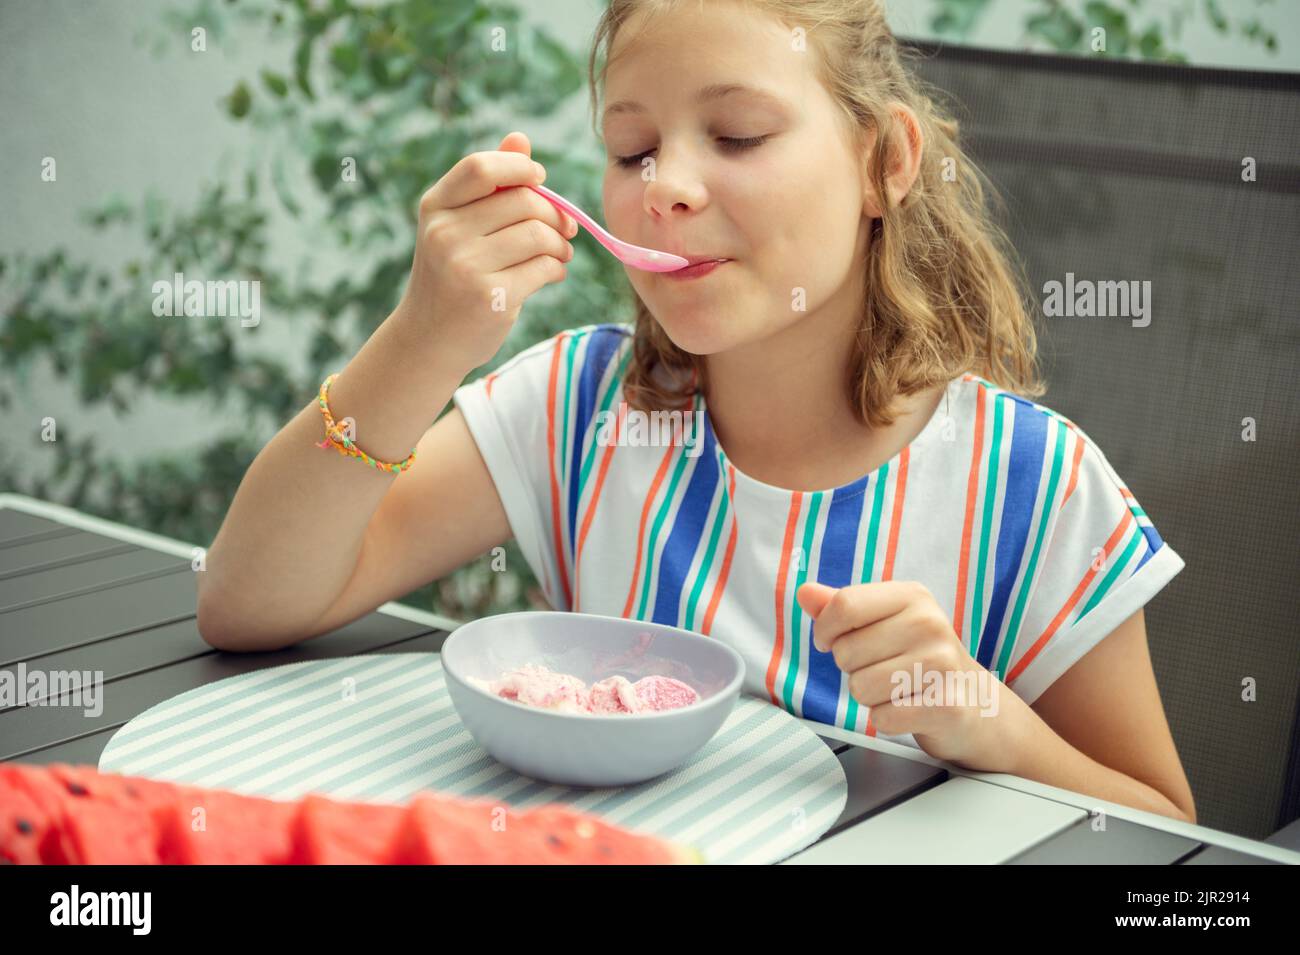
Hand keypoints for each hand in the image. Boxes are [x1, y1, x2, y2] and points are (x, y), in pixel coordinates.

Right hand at [395, 130, 579, 369]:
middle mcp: (444, 234)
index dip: (520, 167)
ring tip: (559, 253)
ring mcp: (465, 267)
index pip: (482, 167)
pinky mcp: (490, 298)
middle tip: (564, 229)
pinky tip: (551, 273)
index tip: (539, 179)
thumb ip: (489, 184)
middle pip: (523, 201)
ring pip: (538, 235)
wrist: (429, 339)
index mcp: (435, 207)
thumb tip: (521, 138)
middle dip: (553, 213)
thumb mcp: (458, 225)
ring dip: (560, 244)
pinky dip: (557, 268)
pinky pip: (544, 268)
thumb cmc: (451, 274)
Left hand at [795, 580, 1034, 773]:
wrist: (977, 703)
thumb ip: (841, 608)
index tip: (831, 641)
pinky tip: (910, 709)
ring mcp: (942, 664)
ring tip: (898, 689)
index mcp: (912, 596)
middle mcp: (930, 623)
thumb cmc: (919, 658)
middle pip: (845, 651)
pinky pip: (882, 717)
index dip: (825, 630)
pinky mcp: (947, 705)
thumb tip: (804, 592)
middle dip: (851, 668)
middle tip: (883, 669)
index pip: (844, 605)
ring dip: (870, 696)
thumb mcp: (883, 623)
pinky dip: (888, 719)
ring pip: (860, 687)